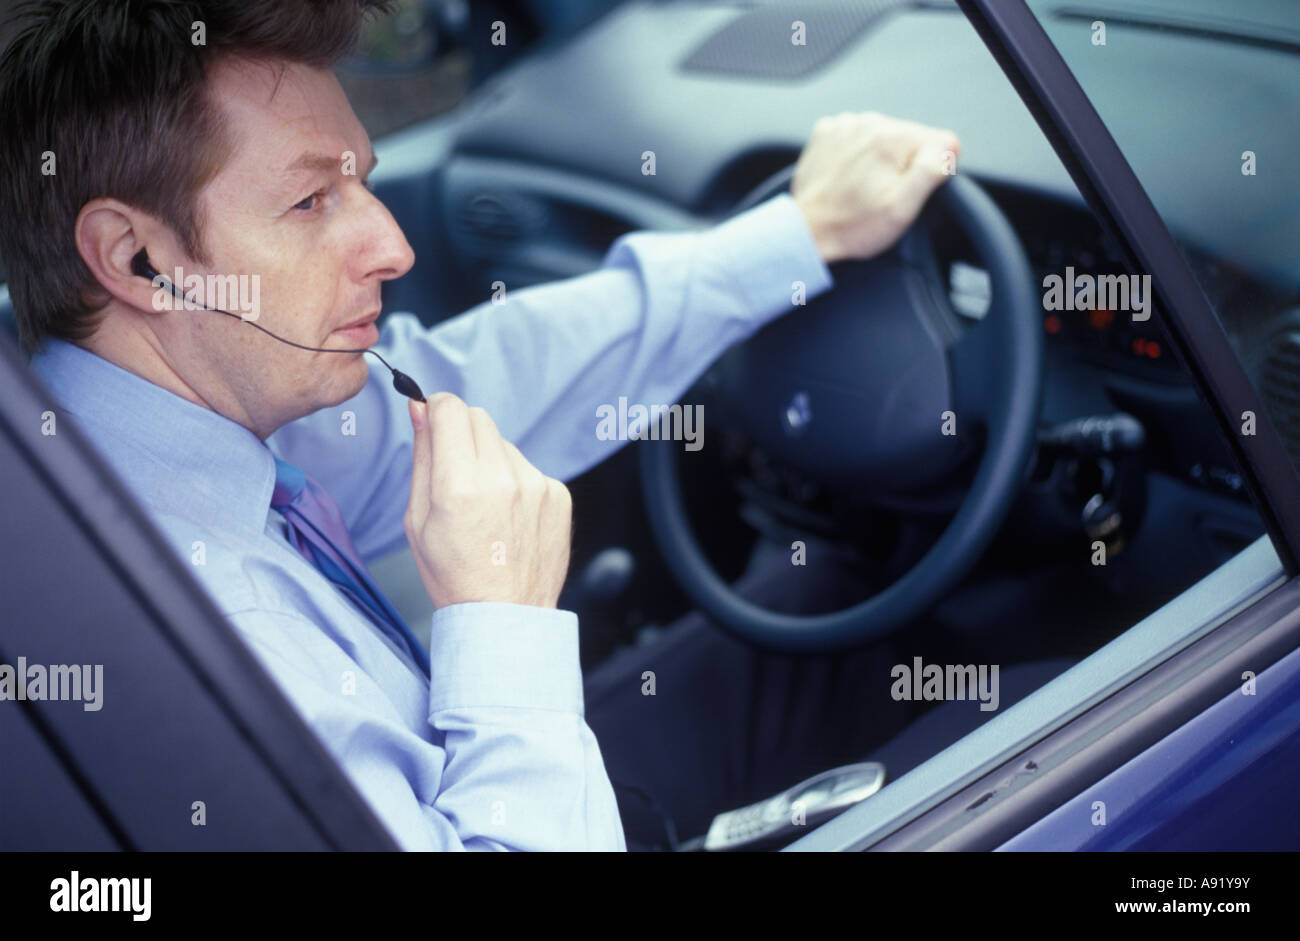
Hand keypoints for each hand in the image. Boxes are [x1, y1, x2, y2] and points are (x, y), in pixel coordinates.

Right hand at [405, 392, 571, 608]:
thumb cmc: (453, 575)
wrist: (505, 617)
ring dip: (491, 461)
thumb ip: (422, 458)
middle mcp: (502, 479)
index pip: (450, 409)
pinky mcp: (558, 495)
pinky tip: (510, 519)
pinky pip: (530, 469)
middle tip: (455, 471)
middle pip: (479, 418)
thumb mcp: (417, 520)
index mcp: (459, 486)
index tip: (432, 418)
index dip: (436, 408)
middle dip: (461, 433)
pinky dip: (517, 483)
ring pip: (505, 445)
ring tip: (485, 507)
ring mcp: (536, 486)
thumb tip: (421, 410)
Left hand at [791, 111, 960, 264]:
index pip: (942, 142)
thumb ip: (932, 170)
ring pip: (884, 137)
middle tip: (882, 194)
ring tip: (863, 188)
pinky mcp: (827, 133)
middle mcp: (870, 122)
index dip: (933, 171)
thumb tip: (948, 147)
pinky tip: (847, 176)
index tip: (909, 191)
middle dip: (904, 165)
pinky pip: (856, 136)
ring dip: (880, 159)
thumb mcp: (903, 208)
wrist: (807, 233)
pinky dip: (856, 153)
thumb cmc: (855, 226)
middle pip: (912, 139)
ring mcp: (845, 124)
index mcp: (894, 137)